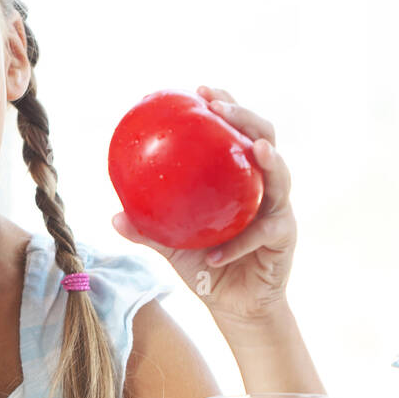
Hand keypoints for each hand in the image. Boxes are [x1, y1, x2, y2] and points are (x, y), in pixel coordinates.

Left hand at [112, 86, 296, 326]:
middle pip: (267, 139)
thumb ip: (148, 230)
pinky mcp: (285, 239)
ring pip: (280, 177)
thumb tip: (113, 216)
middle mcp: (263, 188)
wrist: (236, 307)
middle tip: (220, 106)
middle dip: (247, 117)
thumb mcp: (173, 247)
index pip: (236, 133)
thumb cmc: (206, 268)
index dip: (226, 106)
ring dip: (269, 161)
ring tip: (255, 149)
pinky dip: (237, 243)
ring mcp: (278, 211)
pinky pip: (263, 234)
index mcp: (238, 180)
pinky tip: (213, 253)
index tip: (201, 90)